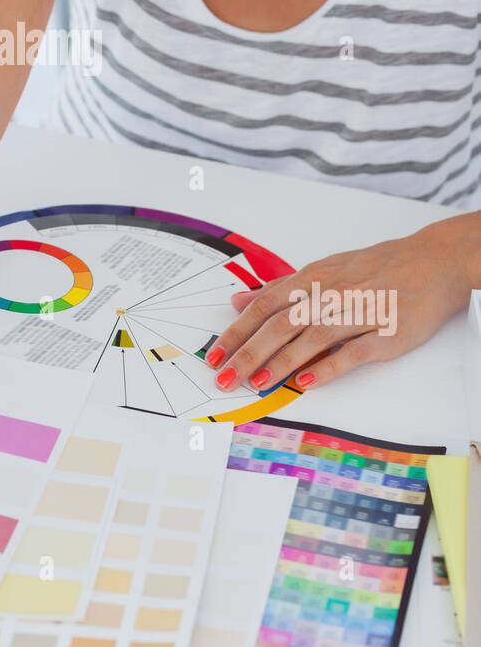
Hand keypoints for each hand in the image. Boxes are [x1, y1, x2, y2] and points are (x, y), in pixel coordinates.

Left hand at [205, 220, 476, 393]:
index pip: (264, 306)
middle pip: (280, 324)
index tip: (215, 354)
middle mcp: (330, 293)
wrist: (431, 262)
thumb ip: (279, 288)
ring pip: (312, 336)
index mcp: (311, 279)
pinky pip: (354, 351)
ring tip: (257, 383)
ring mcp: (358, 313)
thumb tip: (238, 300)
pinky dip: (330, 366)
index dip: (237, 331)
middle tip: (226, 378)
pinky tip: (308, 382)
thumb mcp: (321, 269)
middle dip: (249, 352)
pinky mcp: (386, 334)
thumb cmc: (373, 269)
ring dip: (282, 361)